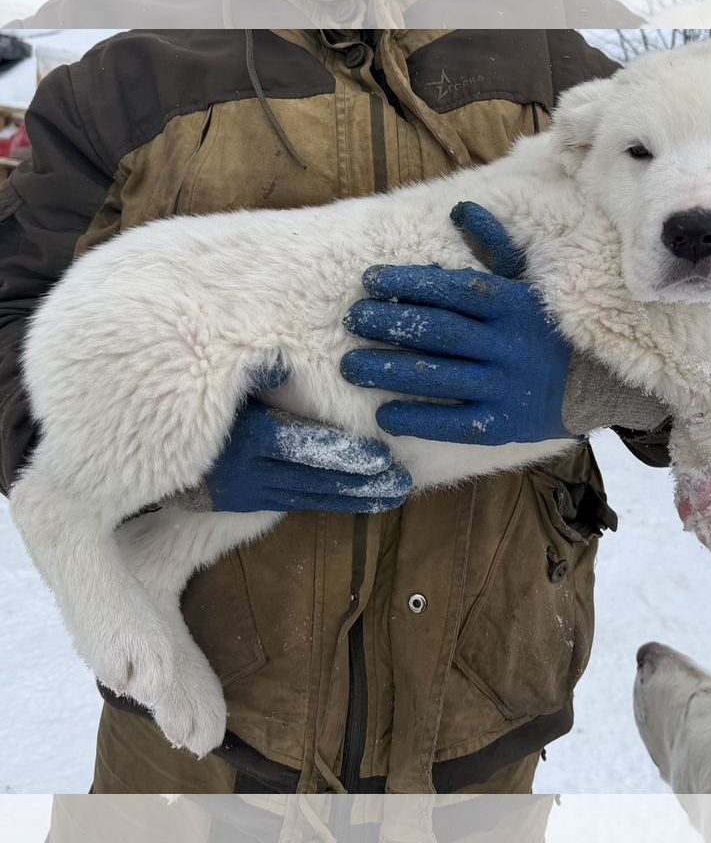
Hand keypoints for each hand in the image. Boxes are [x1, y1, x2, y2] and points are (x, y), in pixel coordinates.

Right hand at [198, 369, 411, 512]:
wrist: (147, 452)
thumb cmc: (193, 405)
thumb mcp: (221, 383)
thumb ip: (255, 373)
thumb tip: (287, 367)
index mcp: (247, 435)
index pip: (301, 446)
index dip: (342, 453)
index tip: (381, 457)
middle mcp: (253, 470)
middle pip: (315, 477)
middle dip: (361, 482)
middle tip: (403, 483)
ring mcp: (253, 491)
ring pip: (311, 497)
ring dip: (354, 498)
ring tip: (395, 496)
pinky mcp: (252, 503)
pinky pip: (298, 503)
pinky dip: (331, 502)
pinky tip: (362, 502)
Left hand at [340, 202, 576, 445]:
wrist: (597, 384)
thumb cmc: (548, 328)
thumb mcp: (528, 283)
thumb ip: (495, 247)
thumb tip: (461, 209)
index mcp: (514, 305)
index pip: (455, 290)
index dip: (409, 284)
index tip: (370, 281)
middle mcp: (509, 345)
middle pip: (439, 332)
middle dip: (390, 324)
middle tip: (352, 320)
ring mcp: (506, 388)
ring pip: (439, 377)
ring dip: (390, 372)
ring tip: (351, 366)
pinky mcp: (503, 426)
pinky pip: (454, 423)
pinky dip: (418, 419)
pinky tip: (384, 415)